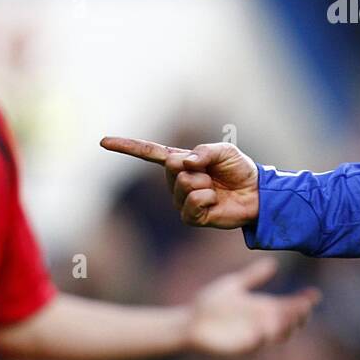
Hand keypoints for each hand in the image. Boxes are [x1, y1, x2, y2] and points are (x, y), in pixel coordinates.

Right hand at [100, 137, 259, 228]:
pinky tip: (215, 200)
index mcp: (179, 162)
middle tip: (211, 173)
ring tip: (215, 188)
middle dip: (196, 167)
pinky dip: (207, 197)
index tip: (103, 142)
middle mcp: (175, 182)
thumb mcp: (224, 151)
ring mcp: (181, 201)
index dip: (126, 147)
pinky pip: (193, 202)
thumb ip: (204, 151)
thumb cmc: (239, 169)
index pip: (148, 153)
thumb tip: (183, 162)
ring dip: (204, 183)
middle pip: (171, 168)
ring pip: (183, 185)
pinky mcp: (191, 217)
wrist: (256, 193)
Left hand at [184, 258, 320, 357]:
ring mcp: (252, 337)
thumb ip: (253, 276)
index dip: (303, 301)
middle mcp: (262, 324)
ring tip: (291, 315)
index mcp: (263, 309)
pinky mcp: (238, 348)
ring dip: (285, 327)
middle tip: (305, 305)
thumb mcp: (235, 284)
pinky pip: (253, 346)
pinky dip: (261, 339)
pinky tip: (265, 329)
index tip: (314, 293)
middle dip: (298, 315)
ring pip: (275, 335)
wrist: (187, 321)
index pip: (289, 306)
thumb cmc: (209, 304)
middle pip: (288, 322)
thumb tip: (274, 262)